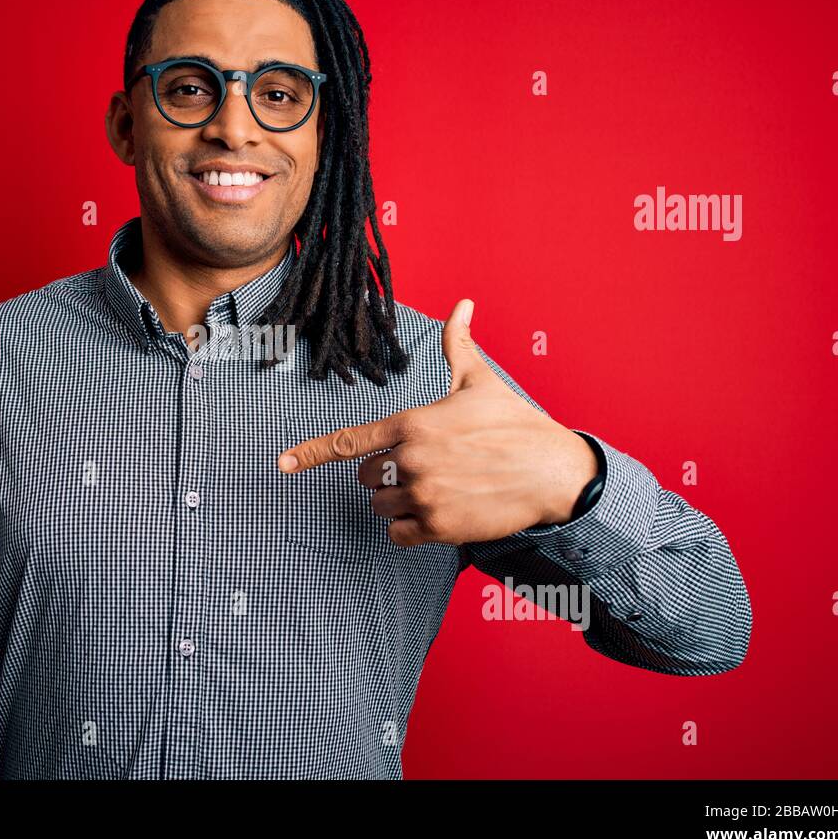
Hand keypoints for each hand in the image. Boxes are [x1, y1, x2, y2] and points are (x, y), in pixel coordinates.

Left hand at [277, 298, 597, 545]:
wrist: (554, 472)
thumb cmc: (515, 426)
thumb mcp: (481, 383)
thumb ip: (458, 346)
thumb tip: (463, 305)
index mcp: (413, 423)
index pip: (350, 440)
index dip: (311, 453)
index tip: (283, 463)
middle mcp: (411, 459)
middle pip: (365, 477)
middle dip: (386, 474)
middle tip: (426, 467)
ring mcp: (423, 494)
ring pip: (380, 506)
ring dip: (399, 502)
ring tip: (439, 488)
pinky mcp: (438, 526)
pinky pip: (398, 534)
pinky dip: (410, 528)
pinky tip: (439, 513)